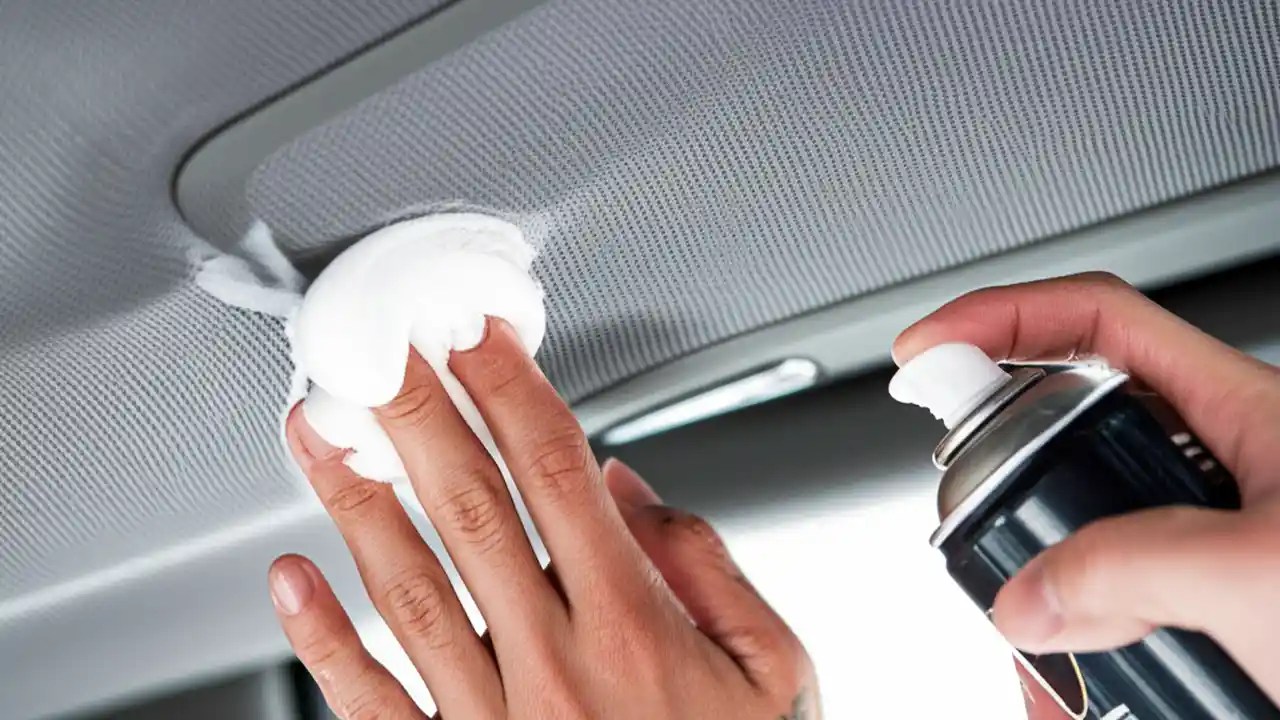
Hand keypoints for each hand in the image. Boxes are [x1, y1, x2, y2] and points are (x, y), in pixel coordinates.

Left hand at [271, 319, 817, 718]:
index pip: (556, 473)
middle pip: (472, 509)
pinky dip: (321, 640)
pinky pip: (372, 704)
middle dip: (418, 412)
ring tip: (323, 429)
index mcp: (635, 627)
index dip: (509, 389)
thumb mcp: (773, 672)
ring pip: (409, 591)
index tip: (474, 332)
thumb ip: (707, 568)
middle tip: (378, 342)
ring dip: (356, 500)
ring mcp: (494, 719)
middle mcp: (556, 664)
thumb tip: (626, 489)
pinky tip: (290, 578)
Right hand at [894, 272, 1279, 716]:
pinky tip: (1077, 694)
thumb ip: (1131, 567)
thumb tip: (1029, 592)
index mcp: (1242, 411)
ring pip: (1089, 544)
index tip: (927, 351)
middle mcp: (1221, 469)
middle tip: (971, 532)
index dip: (999, 318)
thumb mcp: (1263, 573)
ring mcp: (1215, 542)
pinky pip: (1120, 616)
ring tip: (1037, 659)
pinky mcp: (1215, 610)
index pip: (1096, 320)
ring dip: (1045, 599)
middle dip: (1008, 492)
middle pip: (1073, 440)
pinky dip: (1084, 656)